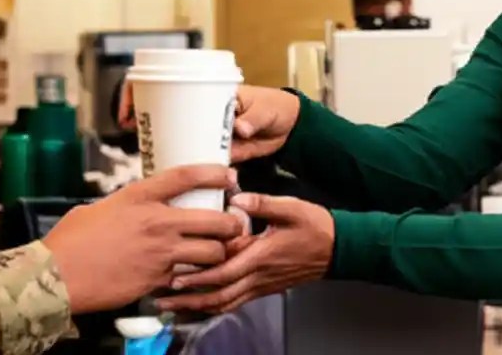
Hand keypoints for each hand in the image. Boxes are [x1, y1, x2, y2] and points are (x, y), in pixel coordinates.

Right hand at [43, 165, 245, 313]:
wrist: (56, 277)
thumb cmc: (69, 242)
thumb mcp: (96, 209)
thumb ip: (123, 206)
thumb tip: (132, 207)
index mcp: (138, 197)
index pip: (186, 176)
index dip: (214, 173)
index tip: (230, 175)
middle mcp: (156, 222)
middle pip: (215, 220)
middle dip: (232, 224)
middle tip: (234, 226)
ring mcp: (160, 253)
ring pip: (212, 253)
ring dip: (218, 254)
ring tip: (216, 254)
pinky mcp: (157, 280)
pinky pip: (188, 276)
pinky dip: (193, 276)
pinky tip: (189, 275)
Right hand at [117, 84, 301, 162]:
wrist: (291, 128)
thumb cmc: (277, 108)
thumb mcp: (265, 109)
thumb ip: (254, 119)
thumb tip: (240, 129)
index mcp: (209, 93)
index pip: (167, 81)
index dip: (140, 90)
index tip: (130, 107)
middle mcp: (201, 109)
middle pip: (162, 107)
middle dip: (141, 115)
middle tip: (129, 126)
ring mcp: (205, 129)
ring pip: (173, 132)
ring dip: (157, 140)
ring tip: (142, 150)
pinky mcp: (214, 149)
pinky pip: (191, 155)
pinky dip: (178, 161)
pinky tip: (166, 171)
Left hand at [155, 193, 333, 314]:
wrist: (338, 249)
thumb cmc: (315, 227)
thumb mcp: (292, 207)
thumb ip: (263, 203)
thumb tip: (236, 195)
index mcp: (262, 255)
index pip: (225, 271)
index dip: (199, 276)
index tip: (176, 276)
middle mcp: (259, 275)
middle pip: (220, 294)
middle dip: (190, 298)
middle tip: (163, 298)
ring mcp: (262, 284)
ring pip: (226, 302)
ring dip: (199, 306)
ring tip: (175, 306)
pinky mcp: (265, 287)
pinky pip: (236, 301)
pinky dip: (216, 304)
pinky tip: (201, 303)